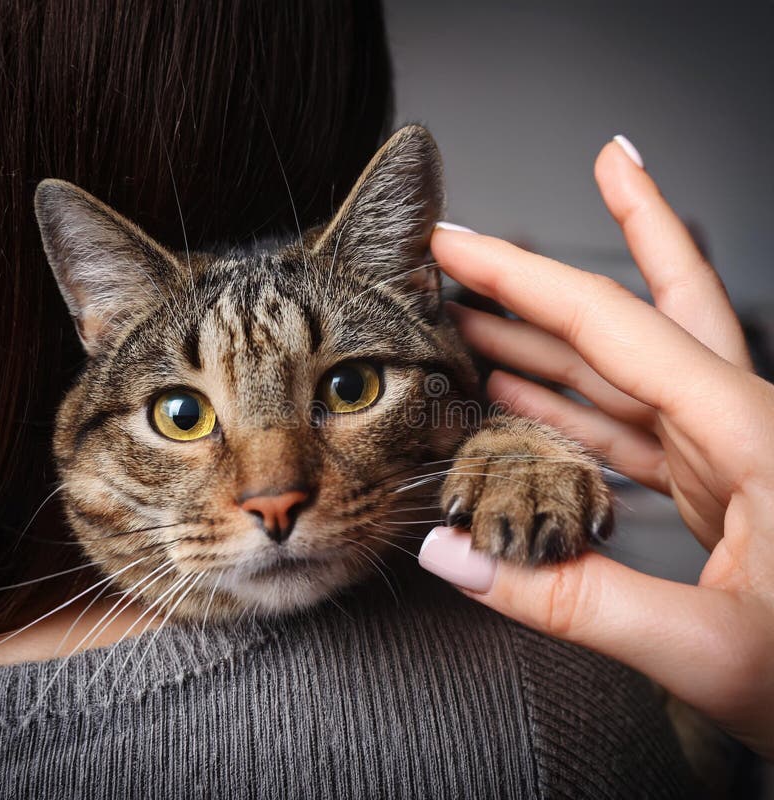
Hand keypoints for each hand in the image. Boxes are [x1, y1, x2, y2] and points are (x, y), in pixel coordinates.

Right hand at [420, 138, 773, 757]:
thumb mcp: (713, 652)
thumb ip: (576, 602)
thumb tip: (458, 557)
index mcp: (755, 433)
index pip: (616, 326)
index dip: (525, 278)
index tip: (463, 243)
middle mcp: (742, 423)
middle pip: (645, 308)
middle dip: (568, 256)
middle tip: (490, 230)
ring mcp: (726, 451)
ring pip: (625, 367)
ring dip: (546, 335)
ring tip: (478, 313)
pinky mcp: (710, 483)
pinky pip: (626, 425)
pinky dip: (566, 403)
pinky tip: (518, 393)